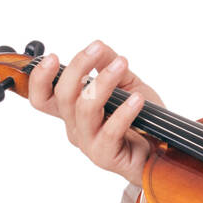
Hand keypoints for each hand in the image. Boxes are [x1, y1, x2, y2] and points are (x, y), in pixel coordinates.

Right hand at [26, 39, 165, 188]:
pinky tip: (138, 100)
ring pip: (85, 109)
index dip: (39, 78)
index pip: (42, 97)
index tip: (54, 57)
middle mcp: (76, 127)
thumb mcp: (127, 85)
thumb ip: (110, 65)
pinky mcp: (105, 156)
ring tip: (122, 65)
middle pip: (63, 96)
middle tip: (97, 49)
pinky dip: (124, 111)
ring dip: (103, 82)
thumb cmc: (142, 120)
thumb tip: (98, 46)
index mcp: (73, 111)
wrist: (163, 149)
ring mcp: (89, 143)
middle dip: (78, 67)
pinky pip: (110, 130)